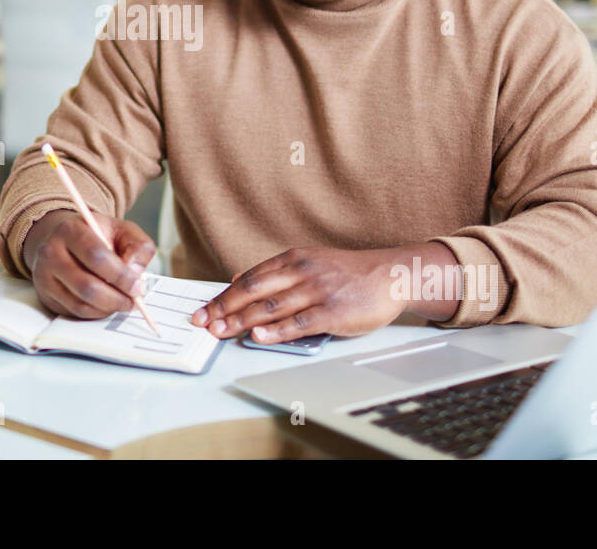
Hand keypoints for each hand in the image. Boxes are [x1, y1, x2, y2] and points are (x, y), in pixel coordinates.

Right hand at [22, 209, 156, 319]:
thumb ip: (138, 247)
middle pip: (87, 286)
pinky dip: (96, 313)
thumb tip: (135, 273)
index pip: (96, 256)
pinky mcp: (46, 295)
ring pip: (81, 304)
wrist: (65, 240)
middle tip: (133, 300)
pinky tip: (107, 303)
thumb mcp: (122, 230)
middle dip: (116, 298)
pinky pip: (75, 312)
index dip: (120, 275)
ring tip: (123, 301)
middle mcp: (51, 252)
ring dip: (108, 308)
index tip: (138, 286)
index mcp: (71, 230)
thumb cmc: (97, 235)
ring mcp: (45, 276)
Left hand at [190, 243, 459, 343]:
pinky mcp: (333, 311)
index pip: (249, 279)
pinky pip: (299, 322)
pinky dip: (276, 331)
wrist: (391, 275)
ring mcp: (318, 291)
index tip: (204, 310)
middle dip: (225, 309)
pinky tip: (259, 336)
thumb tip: (238, 279)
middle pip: (254, 291)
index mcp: (293, 259)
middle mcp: (302, 272)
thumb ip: (275, 272)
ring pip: (271, 307)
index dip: (223, 296)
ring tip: (222, 332)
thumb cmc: (349, 273)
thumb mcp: (309, 262)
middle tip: (204, 323)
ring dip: (242, 321)